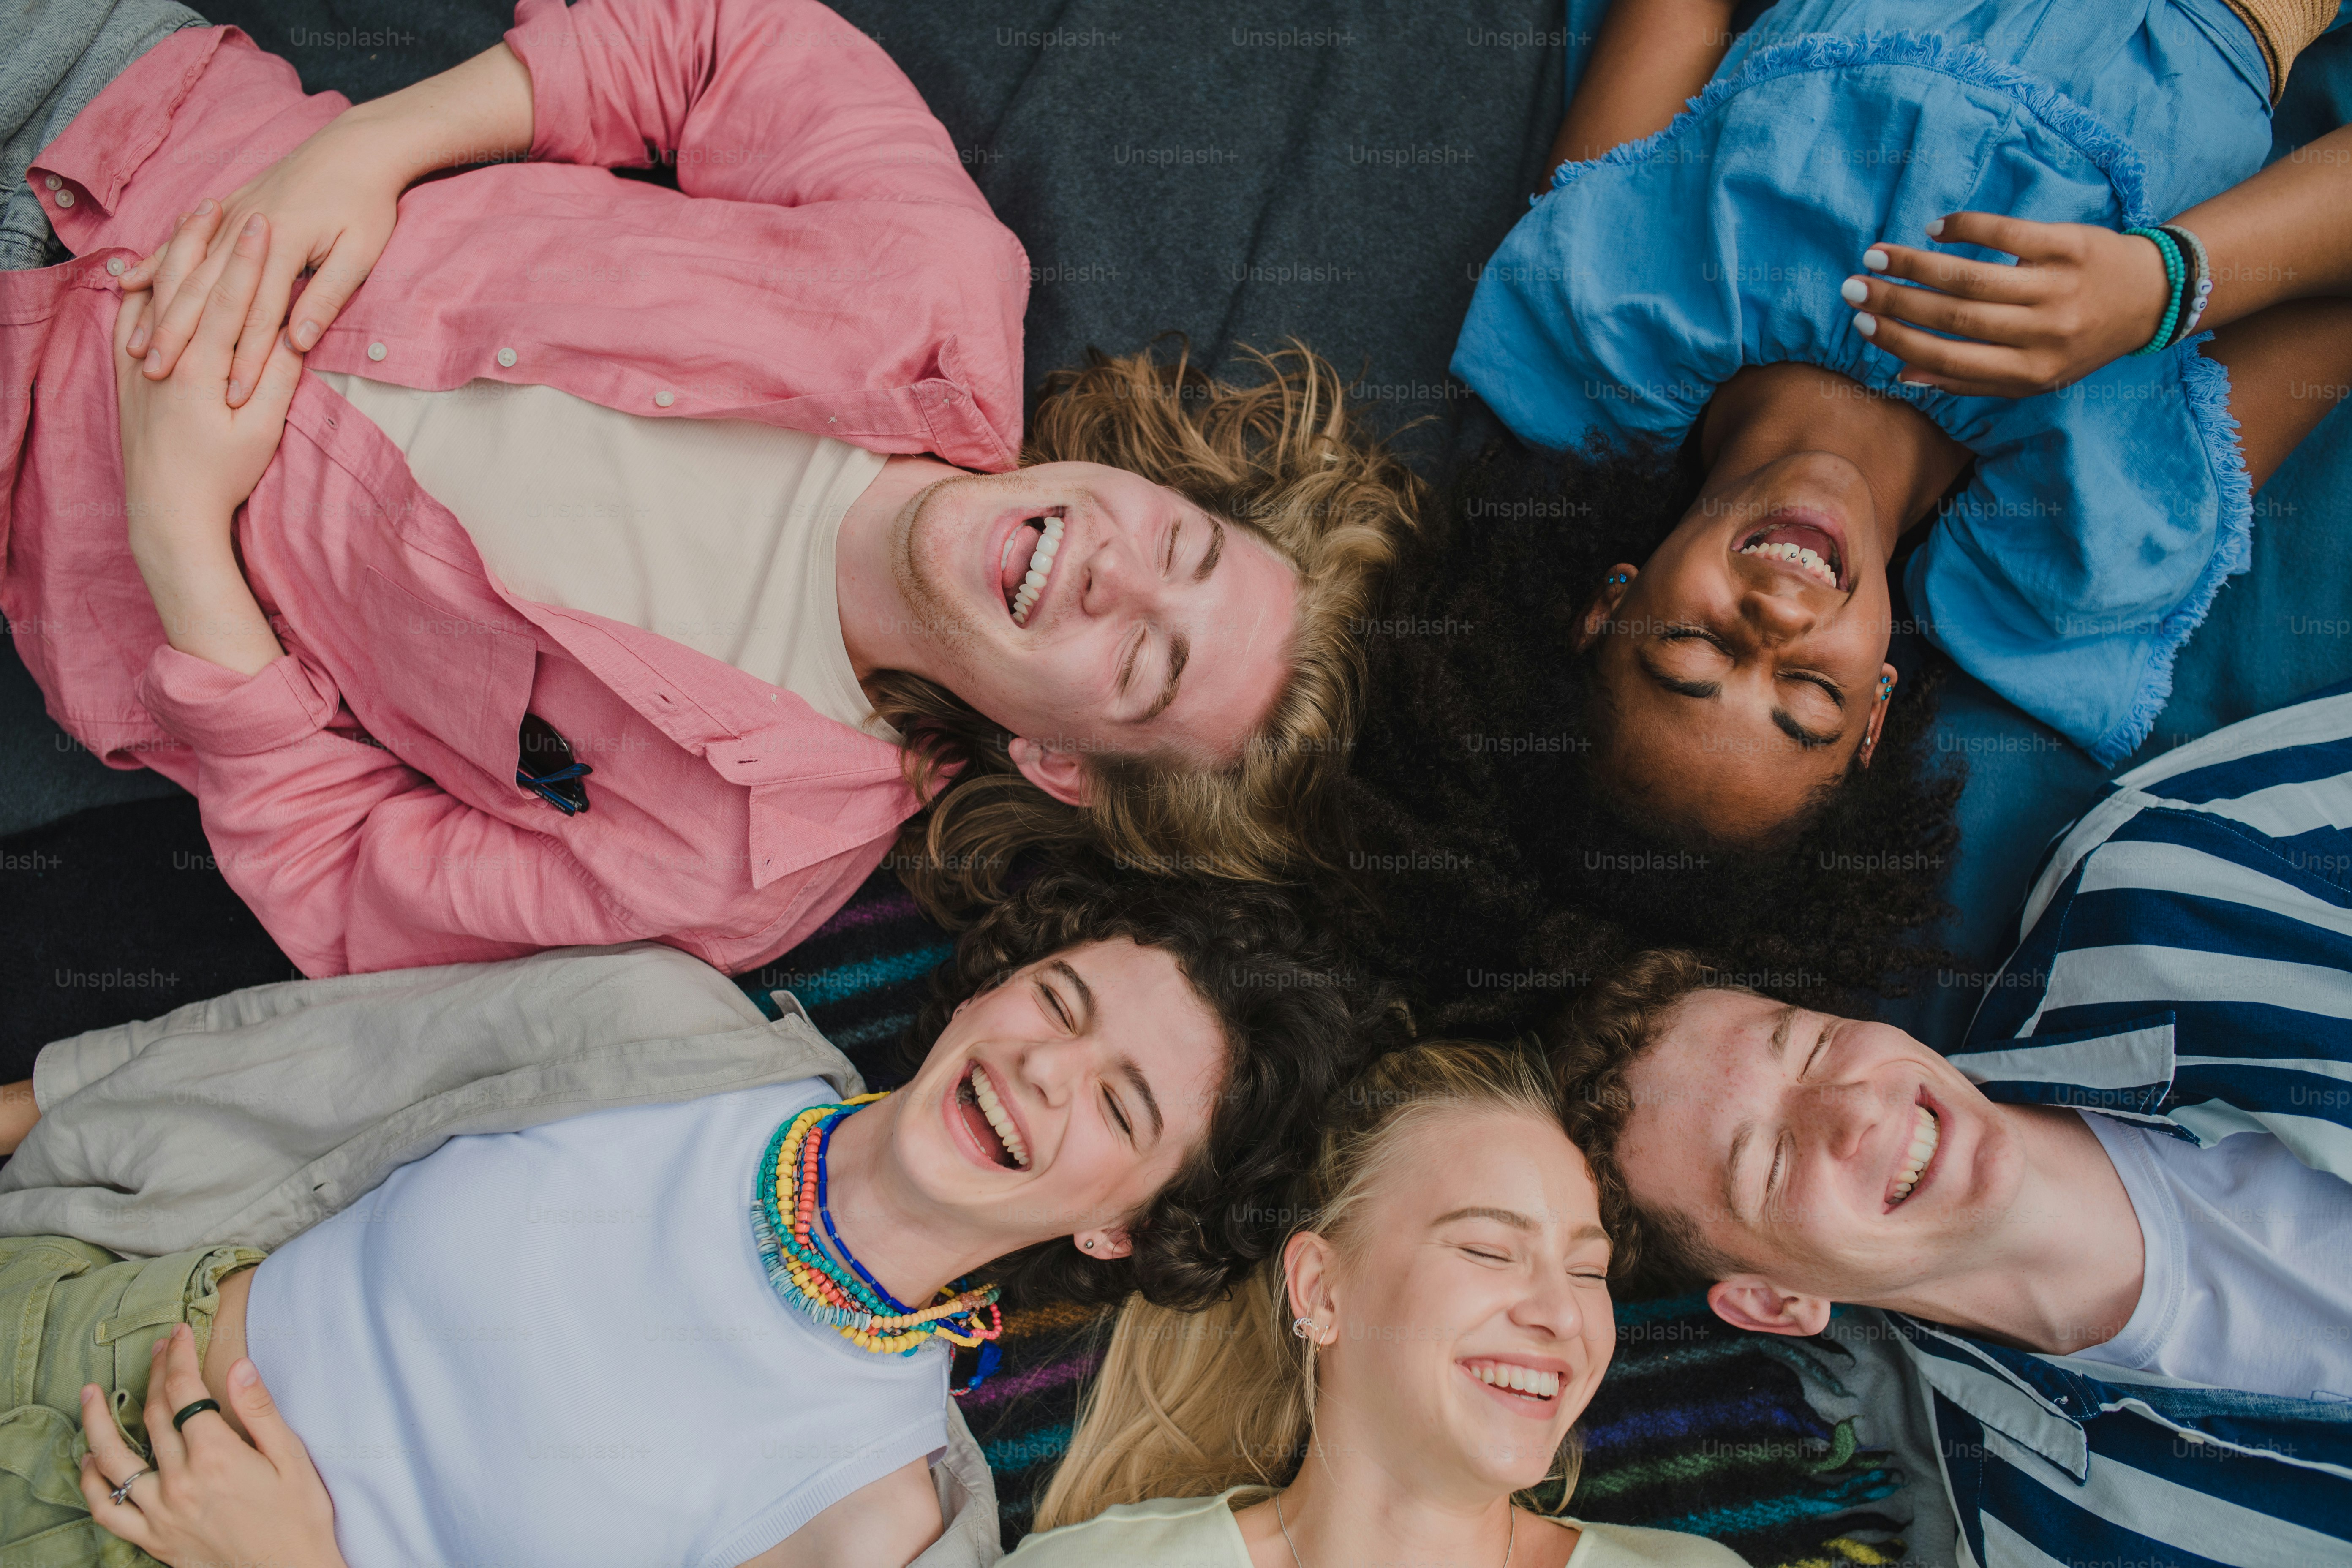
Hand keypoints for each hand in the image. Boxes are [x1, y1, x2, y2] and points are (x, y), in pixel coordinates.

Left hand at [78, 1324, 344, 1567]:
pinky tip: (88, 1461)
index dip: (180, 1357)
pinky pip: (107, 1509)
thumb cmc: (298, 1516)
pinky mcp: (153, 1537)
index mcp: (217, 1457)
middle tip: (159, 1348)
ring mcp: (161, 1511)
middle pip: (154, 1414)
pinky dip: (90, 1483)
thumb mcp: (292, 1457)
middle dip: (156, 1373)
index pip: (185, 1393)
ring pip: (114, 1459)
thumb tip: (239, 1366)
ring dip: (97, 1421)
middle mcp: (181, 1482)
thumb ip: (260, 1411)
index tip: (180, 1334)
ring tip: (90, 1395)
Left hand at [114, 211, 305, 542]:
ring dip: (175, 254)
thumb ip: (278, 379)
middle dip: (208, 241)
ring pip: (157, 294)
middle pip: (190, 284)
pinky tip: (146, 267)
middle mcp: (167, 357)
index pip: (231, 300)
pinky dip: (141, 288)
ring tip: (190, 220)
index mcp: (205, 370)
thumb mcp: (262, 432)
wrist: (167, 513)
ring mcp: (139, 365)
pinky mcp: (126, 376)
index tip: (262, 222)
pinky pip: (128, 318)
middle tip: (223, 202)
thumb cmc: (223, 477)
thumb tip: (295, 335)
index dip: (248, 260)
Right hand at [121, 108, 406, 405]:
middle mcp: (248, 228)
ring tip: (142, 347)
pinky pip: (182, 240)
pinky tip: (129, 285)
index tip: (233, 397)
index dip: (247, 360)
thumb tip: (299, 342)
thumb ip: (328, 296)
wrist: (355, 149)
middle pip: (209, 294)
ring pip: (187, 270)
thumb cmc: (366, 205)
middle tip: (164, 379)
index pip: (260, 316)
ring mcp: (232, 213)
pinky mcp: (227, 205)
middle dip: (186, 340)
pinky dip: (155, 263)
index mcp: (283, 245)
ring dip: (162, 310)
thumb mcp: (361, 252)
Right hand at [1839, 213, 2173, 397]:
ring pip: (1973, 277)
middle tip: (1853, 287)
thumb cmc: (2082, 341)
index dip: (1901, 341)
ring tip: (1879, 256)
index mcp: (2032, 372)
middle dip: (1896, 301)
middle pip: (1954, 317)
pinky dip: (1965, 229)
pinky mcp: (2069, 245)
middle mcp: (2045, 334)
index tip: (1863, 323)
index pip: (1951, 359)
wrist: (2153, 297)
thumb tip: (1905, 375)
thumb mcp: (2035, 376)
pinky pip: (2007, 234)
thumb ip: (1973, 380)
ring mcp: (2058, 288)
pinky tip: (1936, 230)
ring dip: (1917, 265)